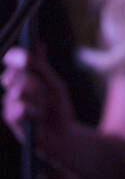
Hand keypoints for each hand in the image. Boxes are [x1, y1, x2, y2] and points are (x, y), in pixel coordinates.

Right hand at [1, 45, 74, 159]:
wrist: (62, 134)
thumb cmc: (58, 107)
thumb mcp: (54, 84)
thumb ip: (42, 67)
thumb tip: (38, 44)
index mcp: (23, 75)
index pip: (13, 58)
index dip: (16, 56)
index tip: (24, 57)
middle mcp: (13, 86)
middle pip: (15, 73)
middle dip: (33, 80)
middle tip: (44, 89)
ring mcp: (10, 102)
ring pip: (19, 90)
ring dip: (37, 98)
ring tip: (44, 107)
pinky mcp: (10, 117)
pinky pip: (19, 107)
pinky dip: (33, 110)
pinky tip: (38, 117)